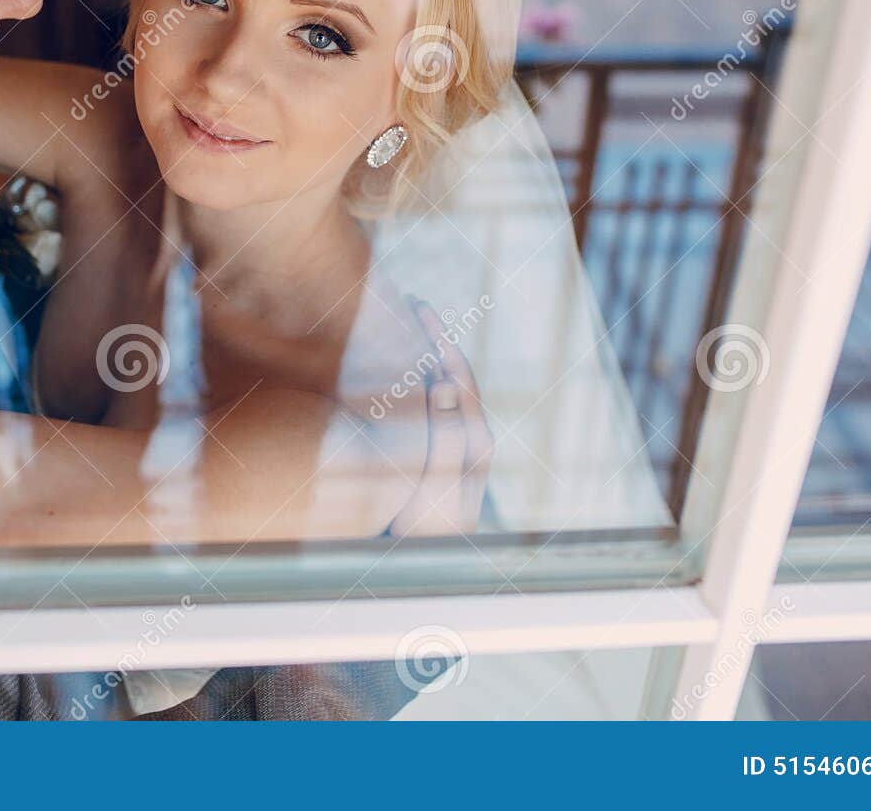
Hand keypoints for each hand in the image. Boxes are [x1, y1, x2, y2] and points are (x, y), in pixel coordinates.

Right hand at [387, 300, 493, 536]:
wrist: (430, 565)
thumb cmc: (429, 526)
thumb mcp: (436, 483)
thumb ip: (443, 434)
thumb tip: (447, 382)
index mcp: (474, 437)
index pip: (458, 373)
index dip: (438, 339)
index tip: (416, 308)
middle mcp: (471, 436)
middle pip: (455, 373)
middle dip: (434, 338)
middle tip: (410, 305)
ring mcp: (457, 445)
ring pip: (444, 386)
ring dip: (426, 354)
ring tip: (403, 327)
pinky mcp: (441, 453)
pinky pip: (432, 403)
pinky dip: (417, 378)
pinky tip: (395, 370)